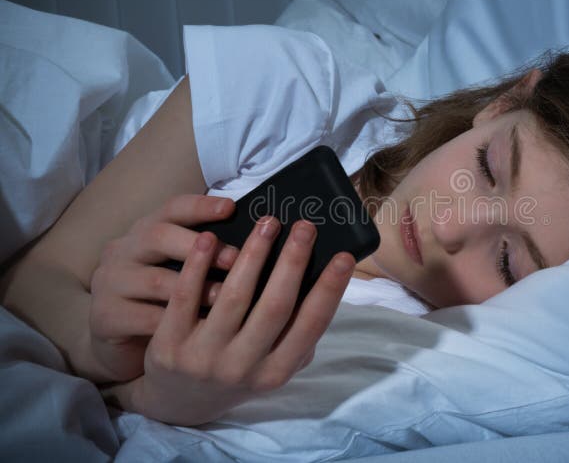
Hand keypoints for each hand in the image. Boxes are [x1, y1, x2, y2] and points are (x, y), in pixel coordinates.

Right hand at [89, 194, 239, 381]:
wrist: (119, 340)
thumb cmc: (162, 298)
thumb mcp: (178, 268)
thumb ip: (205, 252)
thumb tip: (256, 243)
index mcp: (145, 231)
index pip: (172, 208)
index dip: (201, 206)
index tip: (231, 208)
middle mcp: (123, 250)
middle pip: (158, 236)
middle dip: (199, 247)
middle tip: (234, 259)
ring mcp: (109, 283)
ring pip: (154, 280)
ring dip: (194, 289)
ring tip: (226, 298)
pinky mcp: (104, 316)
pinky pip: (144, 317)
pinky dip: (176, 322)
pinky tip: (202, 329)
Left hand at [109, 218, 354, 425]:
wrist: (177, 401)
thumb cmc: (238, 370)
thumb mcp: (271, 365)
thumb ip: (295, 335)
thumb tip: (320, 282)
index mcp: (276, 373)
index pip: (310, 326)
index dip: (330, 290)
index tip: (345, 257)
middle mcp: (242, 368)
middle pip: (275, 307)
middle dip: (293, 262)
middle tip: (305, 226)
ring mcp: (203, 358)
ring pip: (233, 297)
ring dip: (253, 255)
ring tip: (267, 222)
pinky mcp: (168, 346)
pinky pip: (185, 298)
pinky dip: (198, 265)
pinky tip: (209, 237)